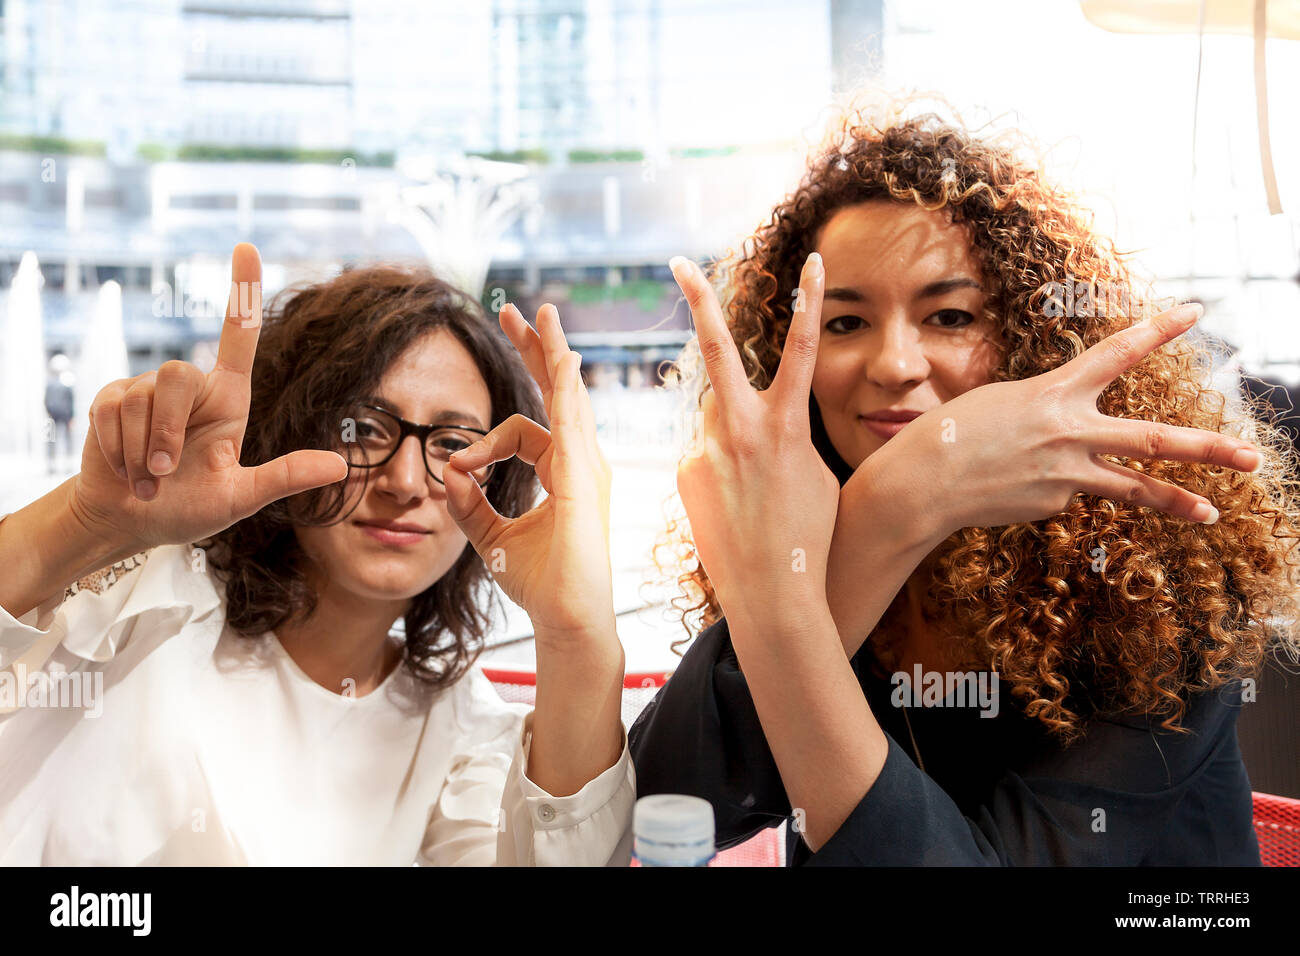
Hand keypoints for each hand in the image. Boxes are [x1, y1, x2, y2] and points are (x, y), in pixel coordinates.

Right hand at [68, 243, 348, 550]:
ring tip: (147, 477)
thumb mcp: (241, 498)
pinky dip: (118, 450)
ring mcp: (145, 390)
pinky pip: (110, 411)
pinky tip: (124, 469)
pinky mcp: (110, 399)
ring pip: (141, 396)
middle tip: (164, 472)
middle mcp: (190, 387)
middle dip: (166, 430)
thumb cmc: (189, 508)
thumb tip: (340, 466)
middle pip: (178, 373)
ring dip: (141, 450)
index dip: (242, 289)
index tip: (246, 247)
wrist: (130, 520)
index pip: (238, 335)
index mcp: (228, 400)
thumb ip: (285, 477)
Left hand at [441, 303, 615, 641]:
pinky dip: (565, 388)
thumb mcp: (492, 538)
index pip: (527, 429)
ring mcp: (588, 469)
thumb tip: (447, 472)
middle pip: (558, 394)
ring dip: (552, 353)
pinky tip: (560, 357)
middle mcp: (582, 464)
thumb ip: (470, 504)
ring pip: (569, 396)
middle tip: (518, 313)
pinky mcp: (584, 480)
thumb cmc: (541, 585)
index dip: (486, 438)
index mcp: (565, 474)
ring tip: (540, 315)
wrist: (566, 619)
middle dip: (536, 352)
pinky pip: (572, 424)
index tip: (458, 466)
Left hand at [669, 252, 839, 623]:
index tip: (815, 261)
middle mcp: (741, 428)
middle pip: (716, 349)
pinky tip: (731, 509)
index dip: (812, 300)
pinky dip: (717, 468)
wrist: (772, 593)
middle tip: (678, 261)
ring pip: (712, 412)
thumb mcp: (816, 474)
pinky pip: (703, 453)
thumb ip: (787, 434)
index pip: (802, 347)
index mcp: (786, 425)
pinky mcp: (684, 473)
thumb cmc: (809, 537)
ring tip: (751, 487)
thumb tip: (761, 420)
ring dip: (729, 427)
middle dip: (700, 300)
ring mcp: (707, 449)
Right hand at [854, 302, 1262, 541]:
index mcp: (1055, 393)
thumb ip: (1048, 412)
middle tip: (1252, 456)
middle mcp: (1071, 433)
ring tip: (1211, 512)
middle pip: (1154, 441)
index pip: (1118, 353)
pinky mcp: (1052, 505)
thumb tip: (1075, 445)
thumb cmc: (950, 432)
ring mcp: (1066, 475)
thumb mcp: (1002, 402)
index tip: (1194, 310)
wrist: (924, 483)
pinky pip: (1064, 492)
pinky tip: (1012, 487)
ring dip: (1177, 500)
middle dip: (1208, 448)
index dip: (1159, 329)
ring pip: (1133, 488)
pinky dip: (1048, 487)